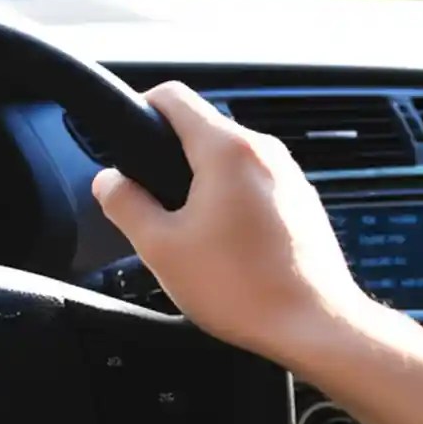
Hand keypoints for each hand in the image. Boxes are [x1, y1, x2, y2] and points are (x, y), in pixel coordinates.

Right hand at [91, 81, 366, 361]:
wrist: (315, 328)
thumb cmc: (241, 288)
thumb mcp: (159, 247)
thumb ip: (123, 203)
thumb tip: (107, 181)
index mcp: (226, 150)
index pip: (172, 96)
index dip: (140, 110)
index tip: (128, 142)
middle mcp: (264, 151)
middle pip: (200, 129)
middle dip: (169, 159)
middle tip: (154, 207)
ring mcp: (289, 175)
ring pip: (227, 159)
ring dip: (200, 184)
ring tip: (191, 234)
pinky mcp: (302, 201)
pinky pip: (253, 184)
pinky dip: (231, 202)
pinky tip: (225, 246)